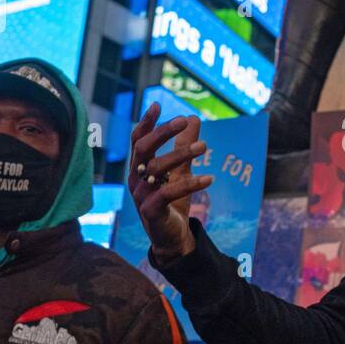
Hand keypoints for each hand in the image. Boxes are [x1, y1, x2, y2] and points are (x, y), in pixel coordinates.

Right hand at [128, 103, 214, 261]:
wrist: (171, 238)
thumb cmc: (171, 202)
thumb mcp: (180, 170)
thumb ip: (184, 146)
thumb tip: (194, 118)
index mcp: (139, 168)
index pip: (138, 140)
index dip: (145, 123)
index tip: (157, 105)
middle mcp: (135, 179)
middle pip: (143, 149)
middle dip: (163, 132)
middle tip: (184, 121)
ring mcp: (141, 196)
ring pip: (157, 169)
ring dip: (181, 155)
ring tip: (205, 146)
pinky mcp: (151, 211)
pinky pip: (168, 193)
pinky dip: (190, 184)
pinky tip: (210, 178)